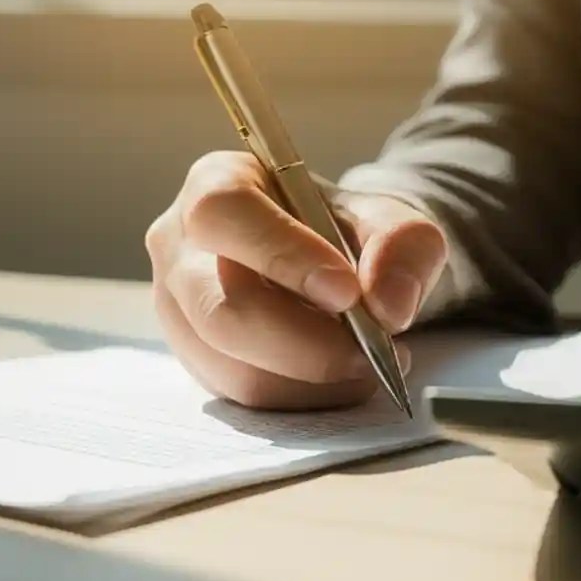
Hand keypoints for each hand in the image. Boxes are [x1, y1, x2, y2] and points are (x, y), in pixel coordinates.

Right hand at [146, 151, 447, 408]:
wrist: (333, 261)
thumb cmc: (347, 231)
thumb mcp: (391, 219)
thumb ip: (402, 247)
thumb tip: (390, 307)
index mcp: (216, 183)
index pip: (224, 213)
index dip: (282, 254)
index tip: (346, 293)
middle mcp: (180, 246)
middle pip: (220, 309)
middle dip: (305, 344)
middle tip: (372, 351)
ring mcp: (178, 309)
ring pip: (234, 366)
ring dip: (313, 380)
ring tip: (369, 362)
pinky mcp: (197, 360)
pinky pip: (245, 396)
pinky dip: (305, 397)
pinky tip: (342, 377)